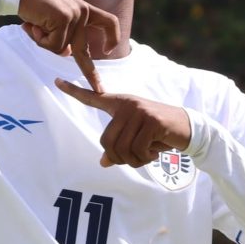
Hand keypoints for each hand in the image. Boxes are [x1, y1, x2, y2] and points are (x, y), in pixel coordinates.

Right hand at [17, 0, 120, 93]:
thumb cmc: (33, 3)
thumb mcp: (52, 20)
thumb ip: (62, 35)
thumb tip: (66, 54)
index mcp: (83, 9)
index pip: (107, 22)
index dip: (112, 36)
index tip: (109, 50)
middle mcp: (83, 12)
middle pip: (85, 50)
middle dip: (91, 73)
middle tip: (99, 89)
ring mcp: (74, 15)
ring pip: (60, 49)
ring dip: (43, 41)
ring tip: (34, 25)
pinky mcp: (63, 19)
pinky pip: (53, 45)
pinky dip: (40, 39)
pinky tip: (33, 25)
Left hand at [54, 77, 192, 167]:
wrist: (188, 128)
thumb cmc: (158, 133)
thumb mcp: (136, 139)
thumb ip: (118, 147)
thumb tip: (103, 162)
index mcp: (120, 104)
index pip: (94, 97)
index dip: (74, 91)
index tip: (56, 82)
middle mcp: (127, 104)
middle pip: (107, 142)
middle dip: (120, 158)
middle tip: (136, 158)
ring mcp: (139, 111)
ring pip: (122, 149)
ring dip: (134, 160)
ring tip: (147, 154)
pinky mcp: (151, 121)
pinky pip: (138, 150)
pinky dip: (145, 158)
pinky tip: (155, 152)